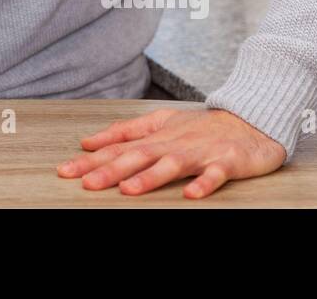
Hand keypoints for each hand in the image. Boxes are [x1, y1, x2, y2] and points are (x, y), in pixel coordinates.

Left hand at [56, 107, 285, 197]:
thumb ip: (124, 132)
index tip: (65, 172)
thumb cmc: (201, 127)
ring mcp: (200, 152)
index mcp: (156, 137)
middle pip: (139, 156)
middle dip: (111, 171)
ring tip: (128, 190)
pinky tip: (191, 195)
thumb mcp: (160, 123)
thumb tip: (87, 142)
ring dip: (150, 177)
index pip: (118, 148)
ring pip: (172, 164)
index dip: (91, 160)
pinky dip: (204, 183)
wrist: (251, 120)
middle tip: (86, 184)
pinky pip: (215, 175)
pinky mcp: (227, 162)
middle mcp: (174, 144)